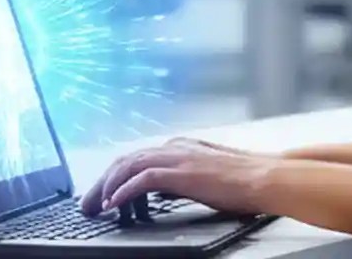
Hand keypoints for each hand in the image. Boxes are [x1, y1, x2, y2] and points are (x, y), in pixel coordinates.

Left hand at [79, 137, 275, 216]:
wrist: (265, 177)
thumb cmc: (243, 180)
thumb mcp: (204, 176)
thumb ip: (180, 179)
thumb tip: (160, 192)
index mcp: (180, 146)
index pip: (137, 157)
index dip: (115, 176)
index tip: (102, 194)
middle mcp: (174, 146)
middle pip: (125, 160)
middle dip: (102, 182)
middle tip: (87, 203)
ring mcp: (177, 157)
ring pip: (128, 166)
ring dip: (107, 187)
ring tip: (94, 206)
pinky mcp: (181, 172)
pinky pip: (141, 179)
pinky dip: (124, 191)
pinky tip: (113, 204)